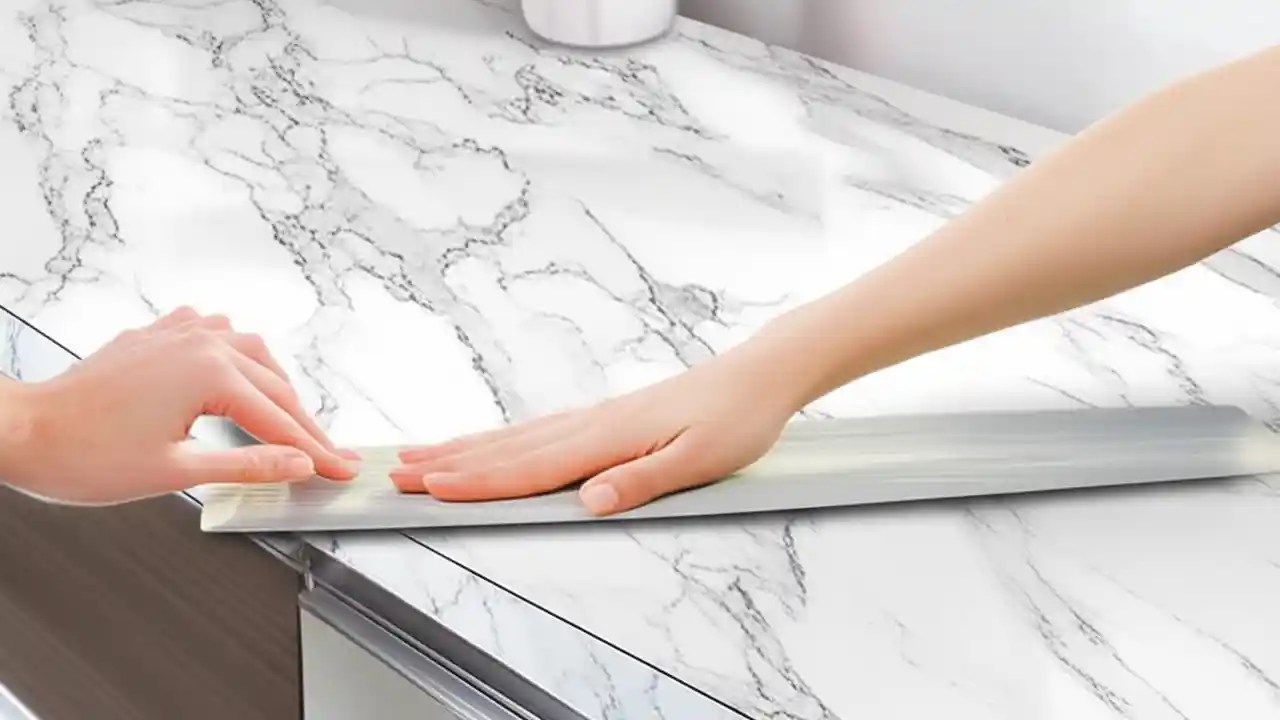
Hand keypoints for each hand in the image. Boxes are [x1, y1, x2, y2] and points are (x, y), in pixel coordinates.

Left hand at [0, 307, 359, 503]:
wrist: (20, 430)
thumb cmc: (81, 454)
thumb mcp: (173, 472)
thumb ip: (246, 467)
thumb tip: (297, 463)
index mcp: (209, 373)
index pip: (280, 420)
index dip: (316, 450)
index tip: (341, 468)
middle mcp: (198, 344)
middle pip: (273, 385)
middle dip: (303, 423)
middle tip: (327, 453)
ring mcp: (174, 335)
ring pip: (249, 350)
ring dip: (274, 383)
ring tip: (289, 415)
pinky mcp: (152, 337)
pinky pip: (210, 331)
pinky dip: (233, 352)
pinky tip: (234, 366)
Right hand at [390, 345, 799, 514]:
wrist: (758, 376)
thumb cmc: (737, 419)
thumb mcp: (701, 460)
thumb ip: (642, 482)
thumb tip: (589, 501)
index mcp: (608, 438)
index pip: (529, 469)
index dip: (476, 483)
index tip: (429, 490)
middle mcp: (591, 424)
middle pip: (505, 450)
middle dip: (447, 465)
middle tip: (395, 475)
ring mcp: (593, 418)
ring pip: (514, 437)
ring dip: (463, 450)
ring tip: (420, 456)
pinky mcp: (603, 418)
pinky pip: (536, 431)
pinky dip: (499, 439)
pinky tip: (488, 445)